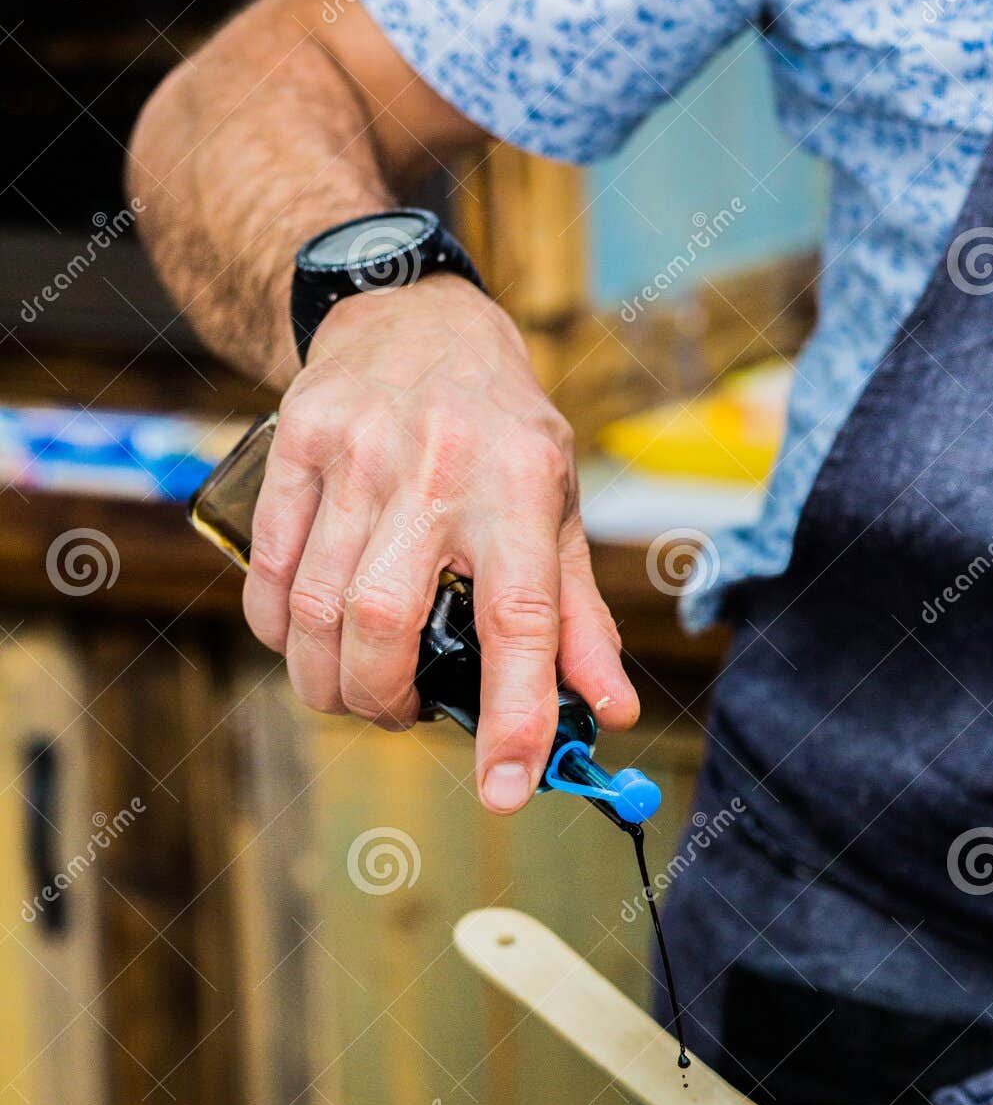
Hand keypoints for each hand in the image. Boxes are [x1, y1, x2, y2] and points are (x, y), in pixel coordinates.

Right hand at [242, 275, 639, 811]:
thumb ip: (580, 615)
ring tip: (353, 693)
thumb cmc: (499, 426)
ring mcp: (357, 454)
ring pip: (317, 606)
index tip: (505, 788)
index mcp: (519, 489)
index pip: (522, 621)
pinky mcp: (296, 446)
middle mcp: (436, 469)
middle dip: (382, 701)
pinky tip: (303, 643)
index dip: (515, 714)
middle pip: (385, 624)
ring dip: (327, 680)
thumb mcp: (557, 507)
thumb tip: (611, 710)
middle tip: (399, 715)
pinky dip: (278, 631)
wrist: (412, 315)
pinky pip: (269, 570)